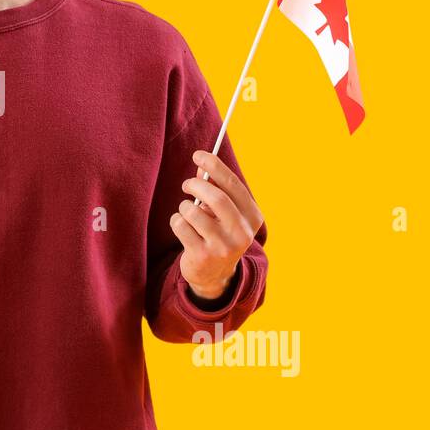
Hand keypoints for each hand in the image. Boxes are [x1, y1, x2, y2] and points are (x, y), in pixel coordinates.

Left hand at [170, 149, 262, 299]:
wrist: (214, 275)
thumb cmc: (218, 232)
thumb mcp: (222, 211)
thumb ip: (215, 188)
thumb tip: (202, 166)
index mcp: (252, 217)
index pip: (233, 185)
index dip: (214, 166)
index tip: (198, 155)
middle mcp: (242, 233)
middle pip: (216, 197)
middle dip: (196, 185)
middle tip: (187, 184)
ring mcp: (223, 247)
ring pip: (193, 211)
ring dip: (184, 206)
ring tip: (187, 212)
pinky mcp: (203, 256)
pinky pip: (180, 226)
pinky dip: (176, 221)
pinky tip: (183, 228)